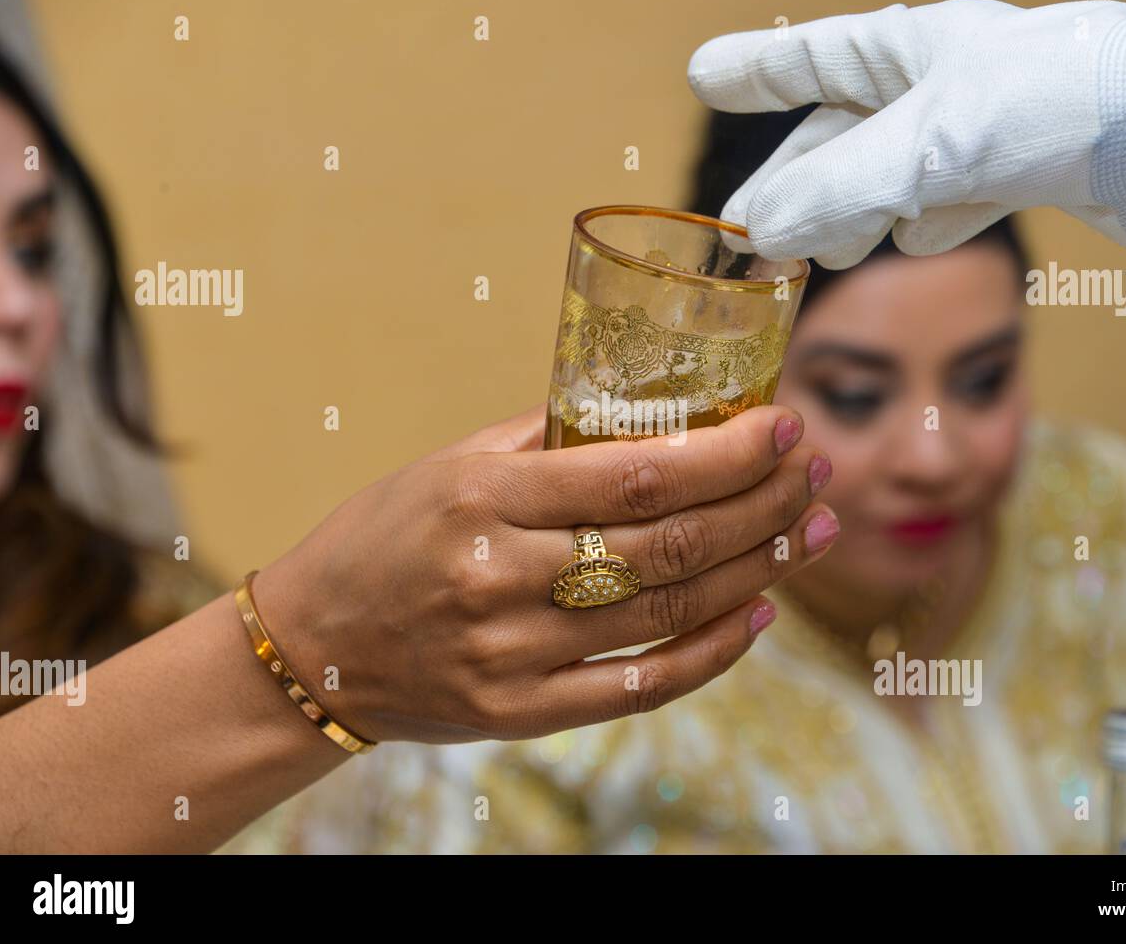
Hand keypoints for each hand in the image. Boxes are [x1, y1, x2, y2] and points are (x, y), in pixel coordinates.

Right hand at [251, 402, 837, 743]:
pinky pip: (642, 685)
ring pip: (670, 612)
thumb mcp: (447, 464)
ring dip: (757, 571)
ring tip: (809, 535)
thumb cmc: (381, 539)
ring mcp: (513, 655)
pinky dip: (713, 652)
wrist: (312, 650)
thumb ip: (544, 438)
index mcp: (482, 496)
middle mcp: (500, 575)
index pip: (637, 472)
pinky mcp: (521, 714)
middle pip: (670, 542)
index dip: (727, 452)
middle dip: (762, 505)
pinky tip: (758, 614)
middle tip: (813, 476)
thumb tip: (651, 410)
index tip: (783, 426)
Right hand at [687, 0, 1125, 265]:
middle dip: (794, 185)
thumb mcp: (925, 147)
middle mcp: (939, 83)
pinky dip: (929, 223)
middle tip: (745, 235)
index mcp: (910, 47)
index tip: (704, 77)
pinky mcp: (1018, 170)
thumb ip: (835, 192)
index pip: (810, 57)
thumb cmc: (1053, 106)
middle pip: (840, 137)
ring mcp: (978, 128)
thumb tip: (762, 236)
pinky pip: (948, 199)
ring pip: (888, 177)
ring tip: (815, 255)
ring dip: (853, 215)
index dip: (754, 71)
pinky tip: (924, 239)